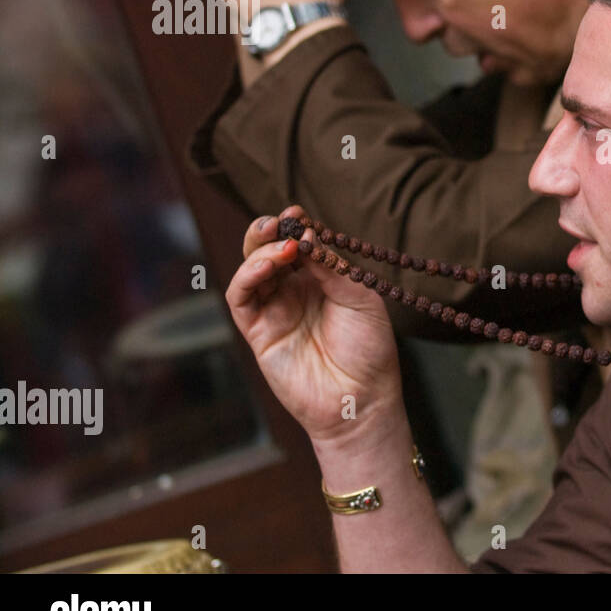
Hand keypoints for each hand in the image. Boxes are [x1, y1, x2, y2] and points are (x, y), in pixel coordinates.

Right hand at [225, 205, 405, 444]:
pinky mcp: (258, 332)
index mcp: (322, 280)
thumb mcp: (360, 298)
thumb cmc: (369, 350)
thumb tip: (307, 234)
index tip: (298, 212)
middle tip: (280, 221)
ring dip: (260, 251)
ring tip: (283, 245)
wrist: (361, 398)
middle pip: (267, 250)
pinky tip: (268, 265)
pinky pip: (241, 298)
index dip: (295, 225)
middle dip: (268, 231)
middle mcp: (295, 291)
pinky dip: (248, 275)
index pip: (299, 243)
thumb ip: (332, 267)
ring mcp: (274, 310)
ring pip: (250, 269)